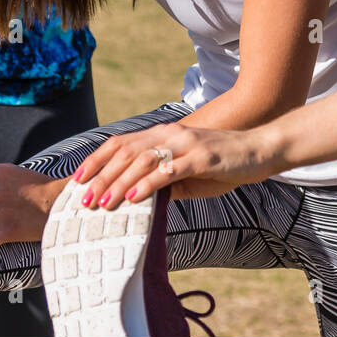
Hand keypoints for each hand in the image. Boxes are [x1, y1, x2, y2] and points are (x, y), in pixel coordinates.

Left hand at [71, 122, 278, 210]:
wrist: (258, 151)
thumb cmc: (222, 165)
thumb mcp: (188, 174)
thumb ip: (164, 182)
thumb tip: (139, 200)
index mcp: (163, 135)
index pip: (121, 143)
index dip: (97, 159)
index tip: (77, 178)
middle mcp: (169, 134)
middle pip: (125, 152)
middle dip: (100, 175)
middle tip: (82, 198)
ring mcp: (185, 144)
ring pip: (142, 161)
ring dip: (118, 182)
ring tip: (101, 202)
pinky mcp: (200, 157)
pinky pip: (168, 171)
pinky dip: (147, 184)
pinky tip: (133, 198)